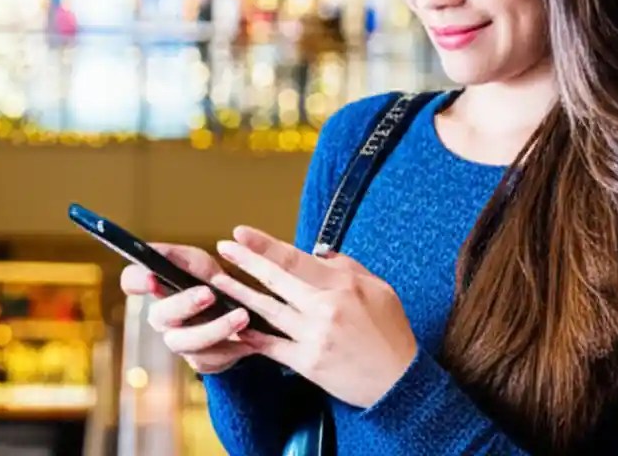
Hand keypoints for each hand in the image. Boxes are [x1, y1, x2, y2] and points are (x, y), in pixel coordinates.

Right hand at [119, 243, 255, 373]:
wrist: (241, 317)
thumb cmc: (212, 282)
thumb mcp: (198, 263)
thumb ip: (178, 256)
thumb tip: (154, 251)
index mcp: (157, 288)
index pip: (131, 281)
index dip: (137, 280)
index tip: (152, 277)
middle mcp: (163, 318)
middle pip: (159, 315)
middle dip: (184, 304)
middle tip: (209, 294)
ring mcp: (180, 342)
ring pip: (186, 341)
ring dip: (216, 328)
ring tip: (242, 316)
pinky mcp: (201, 362)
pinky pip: (211, 359)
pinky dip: (233, 347)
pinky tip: (250, 339)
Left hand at [213, 226, 416, 407]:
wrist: (400, 383)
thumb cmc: (390, 334)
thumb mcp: (379, 289)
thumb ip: (347, 267)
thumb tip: (318, 252)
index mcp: (344, 285)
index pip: (296, 258)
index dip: (265, 244)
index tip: (241, 233)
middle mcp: (326, 307)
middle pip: (277, 278)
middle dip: (246, 260)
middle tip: (222, 247)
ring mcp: (315, 336)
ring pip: (268, 309)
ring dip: (239, 294)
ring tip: (217, 282)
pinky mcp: (308, 363)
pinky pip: (272, 346)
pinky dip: (251, 335)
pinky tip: (233, 324)